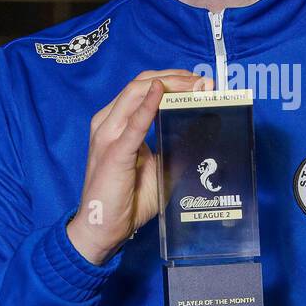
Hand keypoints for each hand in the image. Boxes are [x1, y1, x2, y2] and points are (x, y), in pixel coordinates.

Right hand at [67, 69, 210, 265]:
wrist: (101, 228)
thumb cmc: (127, 199)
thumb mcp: (157, 165)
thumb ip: (172, 145)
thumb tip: (202, 131)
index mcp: (116, 123)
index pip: (144, 88)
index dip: (173, 80)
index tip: (201, 83)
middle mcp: (108, 122)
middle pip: (141, 84)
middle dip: (176, 78)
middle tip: (204, 82)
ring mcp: (107, 135)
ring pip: (136, 93)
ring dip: (169, 85)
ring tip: (195, 86)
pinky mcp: (113, 152)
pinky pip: (133, 124)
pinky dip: (148, 105)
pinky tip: (161, 93)